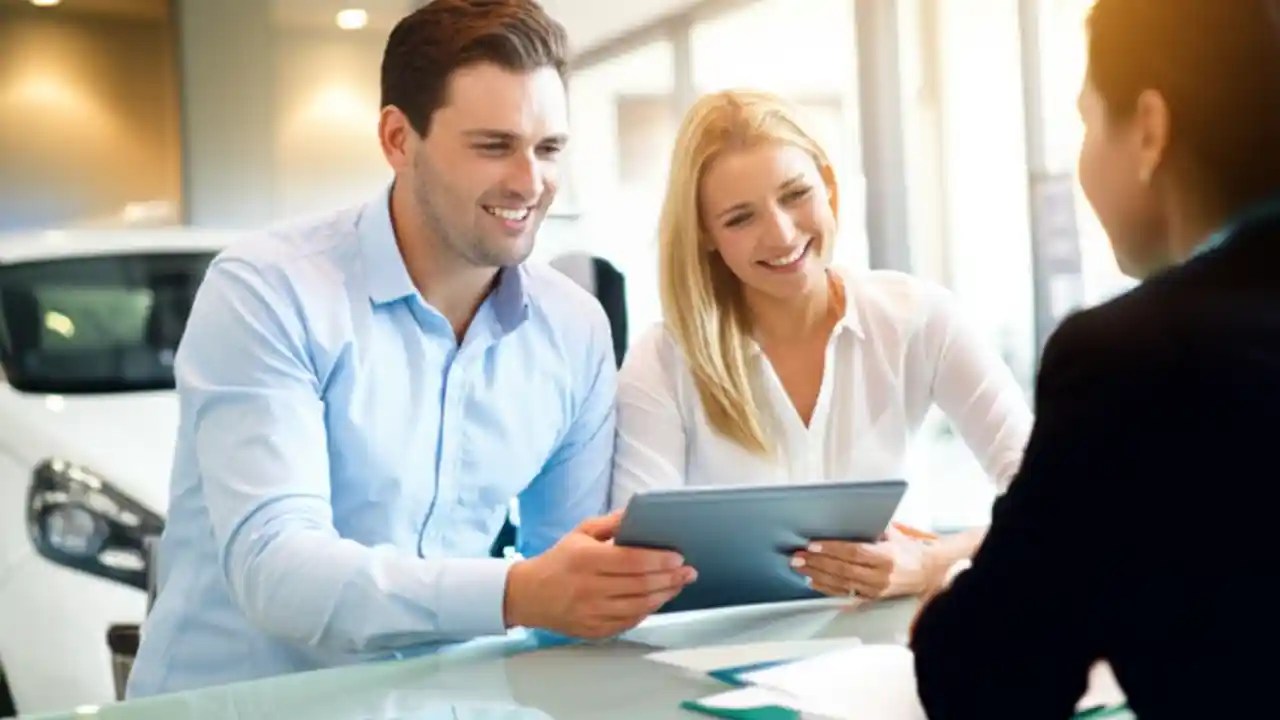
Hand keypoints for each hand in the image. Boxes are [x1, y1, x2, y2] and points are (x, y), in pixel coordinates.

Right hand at [503, 511, 696, 639]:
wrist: (528, 595)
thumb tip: (639, 513)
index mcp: (586, 560)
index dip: (659, 560)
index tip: (678, 556)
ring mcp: (591, 612)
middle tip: (688, 571)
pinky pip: (628, 622)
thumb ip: (611, 523)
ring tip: (678, 585)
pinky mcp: (593, 630)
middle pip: (640, 585)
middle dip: (670, 578)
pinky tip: (657, 600)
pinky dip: (647, 611)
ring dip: (664, 596)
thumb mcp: (580, 533)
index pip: (632, 561)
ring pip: (638, 607)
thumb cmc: (560, 560)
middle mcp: (589, 588)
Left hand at [792, 526, 940, 599]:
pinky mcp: (872, 598)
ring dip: (817, 575)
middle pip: (843, 569)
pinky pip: (845, 594)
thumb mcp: (894, 533)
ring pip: (841, 583)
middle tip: (797, 556)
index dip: (832, 549)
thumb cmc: (909, 549)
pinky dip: (826, 588)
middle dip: (817, 563)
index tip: (813, 545)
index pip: (854, 552)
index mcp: (887, 556)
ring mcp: (875, 589)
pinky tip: (812, 582)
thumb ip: (873, 527)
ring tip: (800, 567)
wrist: (928, 573)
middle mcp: (880, 575)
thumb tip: (845, 518)